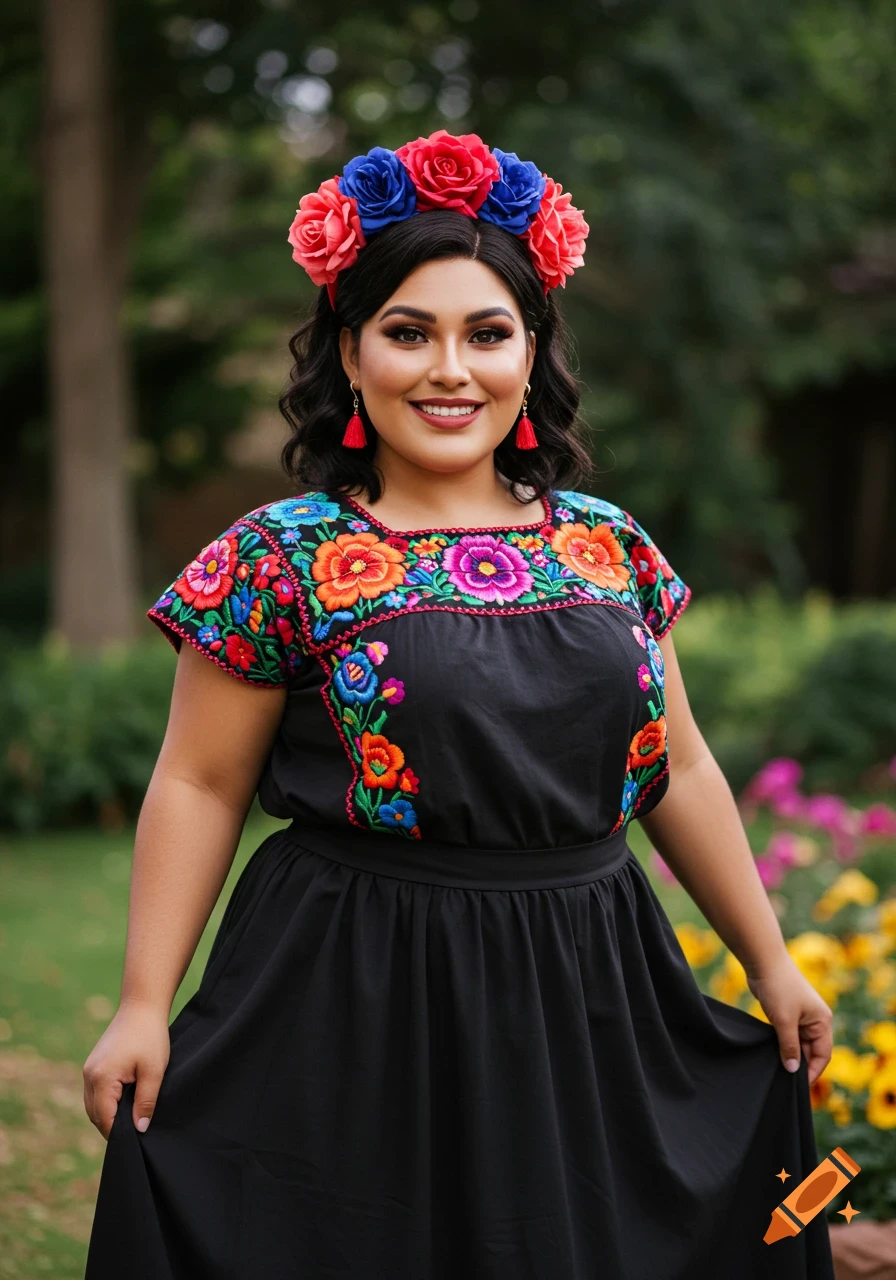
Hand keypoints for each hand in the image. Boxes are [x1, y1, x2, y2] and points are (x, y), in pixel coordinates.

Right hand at [82, 998, 170, 1139]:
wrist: (142, 1007)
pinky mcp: (93, 1065)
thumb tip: (140, 1130)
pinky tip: (124, 1102)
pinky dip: (106, 1102)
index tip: (137, 1141)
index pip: (105, 1119)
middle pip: (95, 1115)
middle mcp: (89, 1075)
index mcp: (101, 1078)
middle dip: (112, 1127)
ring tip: (131, 1119)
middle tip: (135, 1132)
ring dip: (109, 1114)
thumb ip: (146, 1102)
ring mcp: (89, 1069)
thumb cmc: (150, 1037)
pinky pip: (95, 1093)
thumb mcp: (154, 1071)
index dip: (119, 1134)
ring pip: (93, 1105)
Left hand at [746, 958, 832, 1085]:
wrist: (764, 961)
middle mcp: (815, 1020)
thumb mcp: (785, 1021)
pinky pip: (788, 1035)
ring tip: (778, 1070)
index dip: (812, 1071)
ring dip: (790, 1054)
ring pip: (799, 1043)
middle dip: (800, 1064)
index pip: (823, 1054)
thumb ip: (789, 1047)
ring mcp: (801, 1016)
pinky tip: (772, 1054)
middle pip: (811, 1051)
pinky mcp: (787, 1012)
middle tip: (785, 1080)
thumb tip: (793, 1070)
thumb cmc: (779, 988)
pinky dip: (783, 1044)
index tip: (798, 1085)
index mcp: (822, 1021)